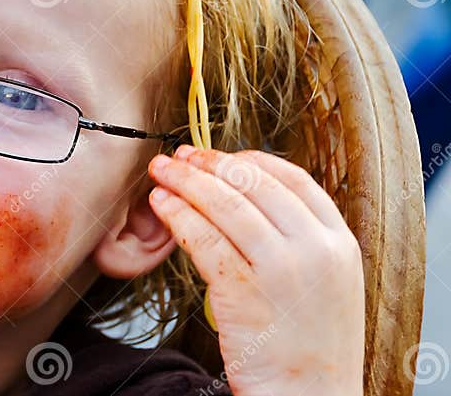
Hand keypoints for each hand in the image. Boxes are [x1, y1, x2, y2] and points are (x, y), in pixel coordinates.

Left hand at [147, 146, 364, 395]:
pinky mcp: (244, 292)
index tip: (221, 156)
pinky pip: (203, 238)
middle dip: (209, 164)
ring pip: (224, 205)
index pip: (293, 179)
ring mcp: (281, 270)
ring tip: (162, 173)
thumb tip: (251, 197)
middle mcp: (315, 249)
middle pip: (253, 185)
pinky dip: (178, 215)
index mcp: (339, 242)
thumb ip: (302, 239)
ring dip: (186, 181)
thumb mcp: (328, 282)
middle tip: (181, 156)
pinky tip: (162, 205)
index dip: (250, 161)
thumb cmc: (309, 345)